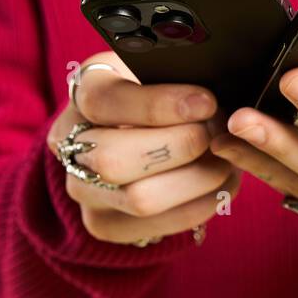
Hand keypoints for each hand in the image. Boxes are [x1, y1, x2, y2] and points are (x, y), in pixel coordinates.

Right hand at [46, 52, 239, 245]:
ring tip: (227, 160)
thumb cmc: (161, 94)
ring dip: (197, 180)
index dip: (157, 105)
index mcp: (83, 94)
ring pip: (139, 199)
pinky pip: (155, 226)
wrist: (139, 134)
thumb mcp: (161, 70)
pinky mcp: (104, 224)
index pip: (103, 102)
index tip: (206, 102)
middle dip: (181, 147)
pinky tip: (221, 185)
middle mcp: (70, 146)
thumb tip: (216, 91)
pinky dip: (200, 205)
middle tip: (218, 134)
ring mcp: (82, 190)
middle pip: (114, 160)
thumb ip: (176, 73)